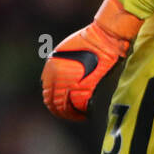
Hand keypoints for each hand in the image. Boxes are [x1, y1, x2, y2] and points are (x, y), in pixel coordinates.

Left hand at [41, 0, 141, 120]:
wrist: (105, 39)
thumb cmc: (90, 42)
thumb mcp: (65, 52)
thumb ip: (58, 69)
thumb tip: (58, 84)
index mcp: (51, 69)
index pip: (48, 94)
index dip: (54, 103)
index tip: (63, 106)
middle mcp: (56, 78)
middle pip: (53, 104)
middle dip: (61, 111)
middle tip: (70, 114)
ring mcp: (70, 84)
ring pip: (64, 109)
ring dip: (70, 114)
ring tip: (78, 115)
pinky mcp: (84, 88)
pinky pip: (79, 107)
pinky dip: (81, 113)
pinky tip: (85, 114)